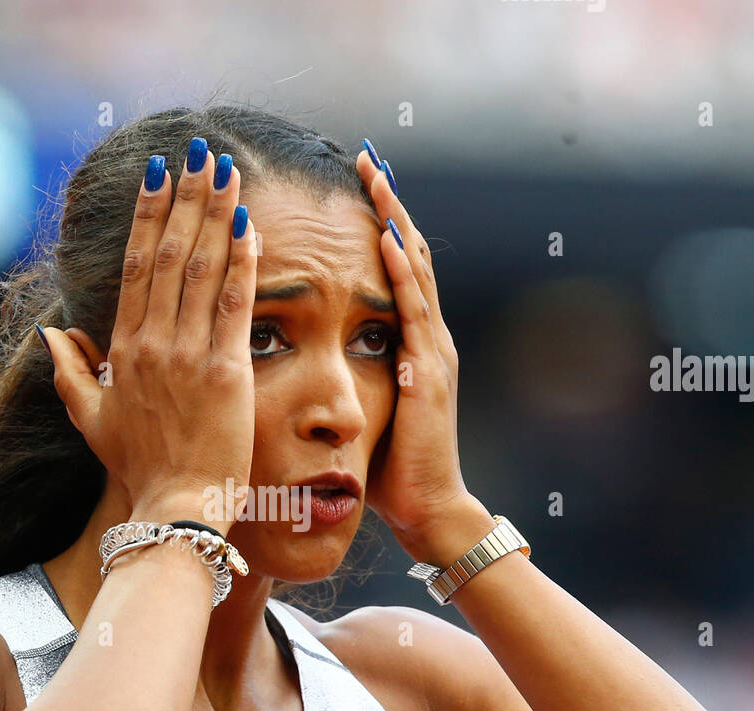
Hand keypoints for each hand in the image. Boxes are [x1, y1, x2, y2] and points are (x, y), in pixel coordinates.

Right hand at [42, 141, 257, 528]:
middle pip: (169, 255)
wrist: (175, 509)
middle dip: (186, 197)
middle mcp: (152, 343)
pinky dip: (243, 263)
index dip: (148, 216)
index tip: (159, 176)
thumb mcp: (91, 420)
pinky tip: (250, 226)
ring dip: (216, 214)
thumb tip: (51, 335)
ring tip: (227, 171)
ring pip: (201, 269)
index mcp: (122, 350)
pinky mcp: (226, 372)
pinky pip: (236, 305)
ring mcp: (188, 356)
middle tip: (200, 152)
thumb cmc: (140, 469)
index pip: (136, 268)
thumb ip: (69, 374)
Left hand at [356, 145, 472, 550]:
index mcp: (411, 344)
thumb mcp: (368, 410)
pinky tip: (388, 240)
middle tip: (368, 157)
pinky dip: (404, 273)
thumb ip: (354, 376)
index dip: (379, 223)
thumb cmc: (392, 468)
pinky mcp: (430, 373)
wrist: (426, 510)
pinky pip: (415, 312)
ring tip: (379, 177)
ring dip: (397, 221)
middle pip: (411, 254)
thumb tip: (319, 354)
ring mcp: (434, 352)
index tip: (357, 183)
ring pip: (417, 271)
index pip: (396, 269)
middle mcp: (429, 338)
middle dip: (391, 205)